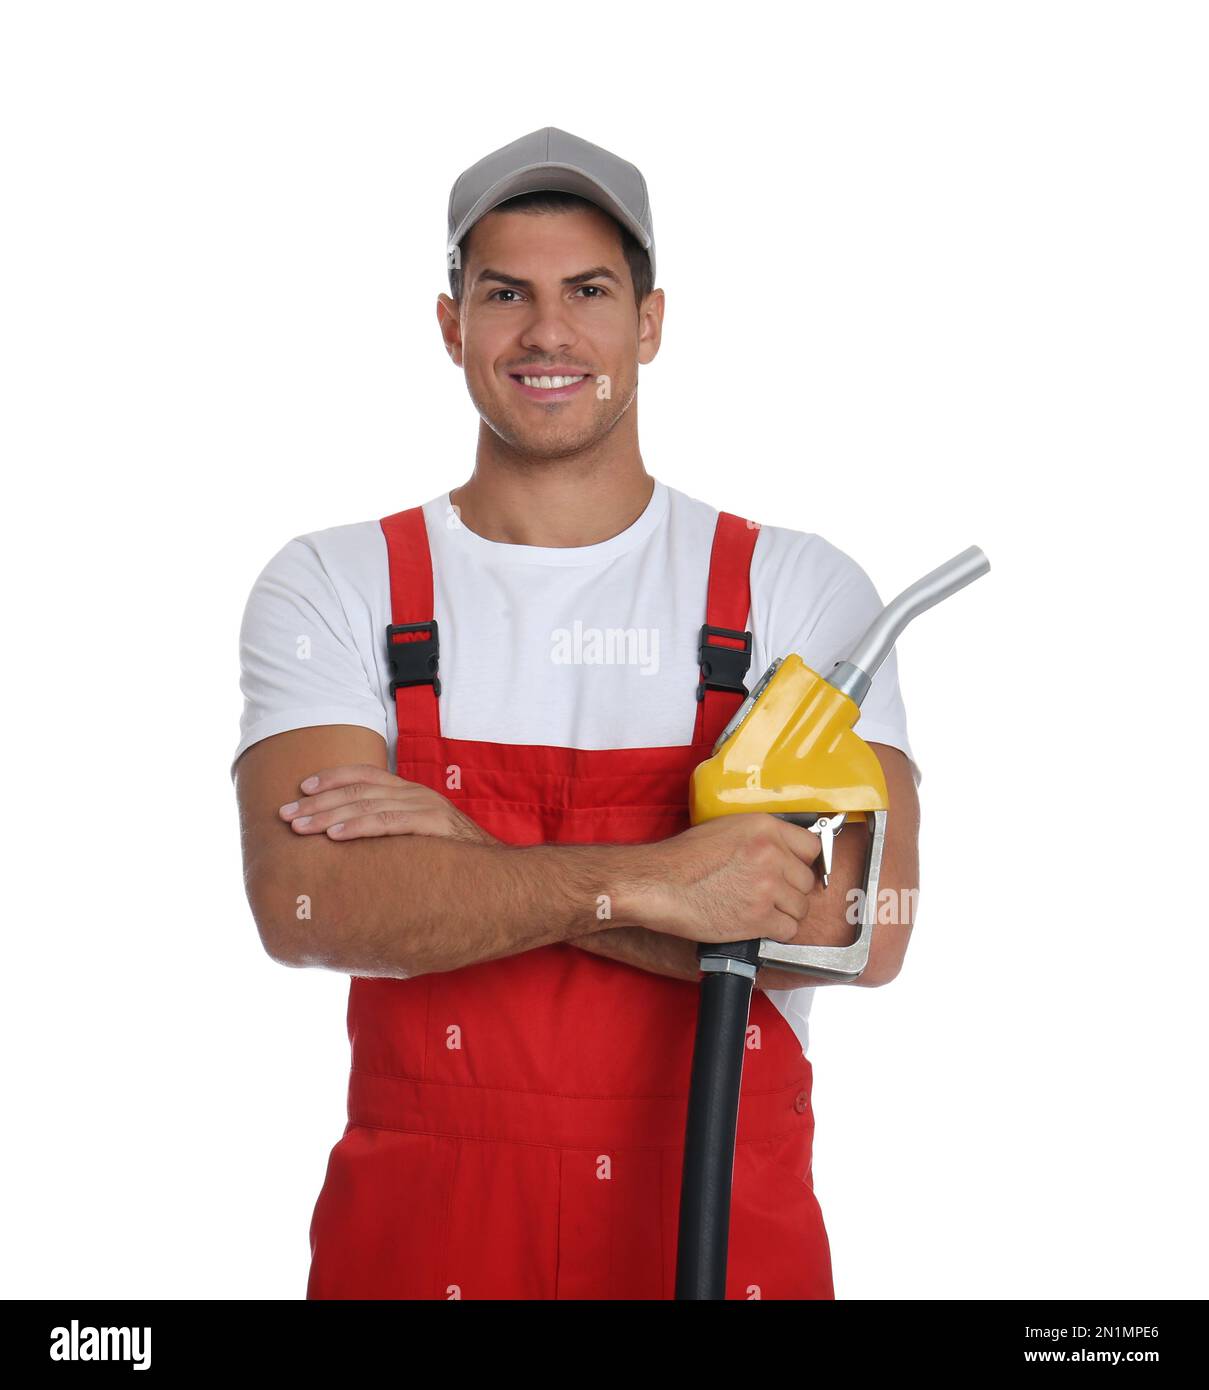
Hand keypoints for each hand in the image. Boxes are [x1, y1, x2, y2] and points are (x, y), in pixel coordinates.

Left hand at [278, 764, 500, 845]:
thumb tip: (351, 847)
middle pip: (358, 790)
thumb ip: (392, 835)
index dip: (331, 778)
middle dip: (317, 802)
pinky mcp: (435, 826)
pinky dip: (359, 827)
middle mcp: (416, 795)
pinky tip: (335, 836)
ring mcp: (426, 808)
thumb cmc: (454, 862)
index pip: (364, 775)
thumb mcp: (420, 840)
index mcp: (411, 794)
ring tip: (300, 827)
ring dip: (328, 815)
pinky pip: (390, 823)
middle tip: (286, 816)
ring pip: (368, 804)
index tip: (301, 789)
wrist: (502, 872)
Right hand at [622, 813, 821, 945]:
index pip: (811, 847)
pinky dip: (777, 932)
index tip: (794, 871)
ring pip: (801, 908)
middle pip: (806, 881)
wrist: (660, 883)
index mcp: (765, 827)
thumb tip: (781, 852)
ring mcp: (768, 887)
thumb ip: (759, 837)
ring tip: (762, 911)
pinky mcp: (759, 917)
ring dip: (785, 913)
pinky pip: (789, 930)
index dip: (803, 863)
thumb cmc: (684, 858)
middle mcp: (772, 854)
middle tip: (771, 895)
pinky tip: (758, 925)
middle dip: (791, 890)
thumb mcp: (726, 829)